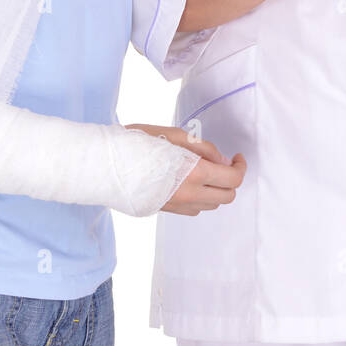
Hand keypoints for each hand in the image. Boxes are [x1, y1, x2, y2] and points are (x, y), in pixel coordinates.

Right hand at [124, 123, 246, 215]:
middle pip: (226, 197)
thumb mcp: (173, 134)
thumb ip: (203, 148)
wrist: (105, 164)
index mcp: (192, 173)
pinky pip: (194, 209)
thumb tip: (223, 160)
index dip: (240, 168)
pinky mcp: (166, 211)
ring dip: (215, 190)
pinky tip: (188, 181)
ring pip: (211, 206)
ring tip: (204, 171)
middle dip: (231, 181)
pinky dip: (199, 197)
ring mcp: (176, 206)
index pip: (232, 180)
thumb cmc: (136, 142)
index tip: (237, 157)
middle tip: (224, 164)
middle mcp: (188, 194)